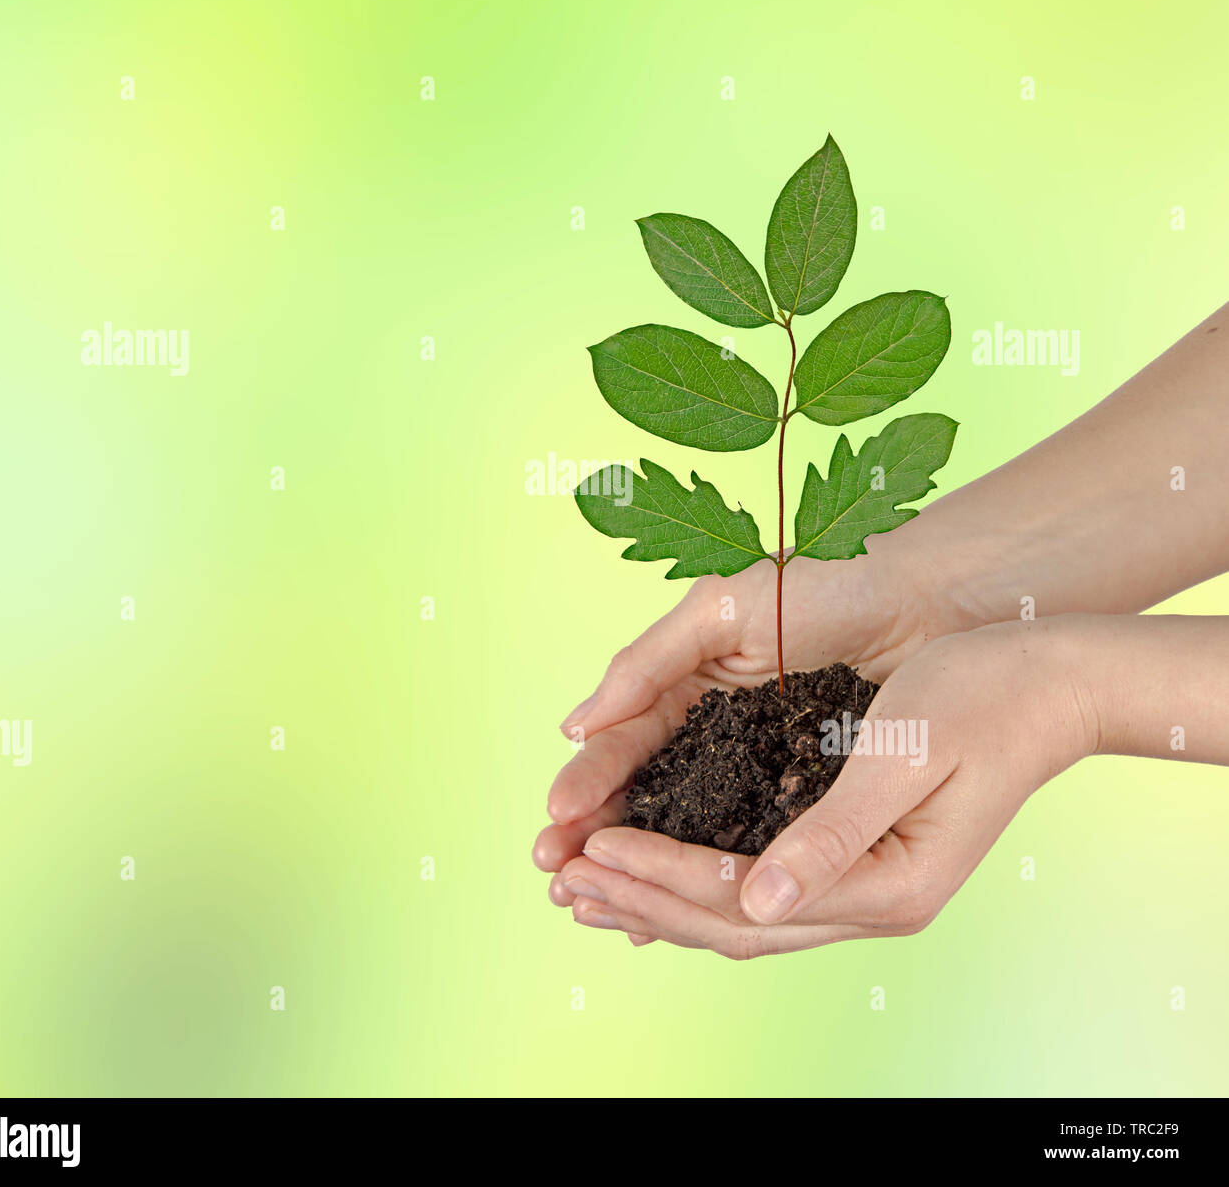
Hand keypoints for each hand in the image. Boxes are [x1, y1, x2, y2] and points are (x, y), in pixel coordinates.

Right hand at [533, 530, 984, 900]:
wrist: (923, 598)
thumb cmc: (821, 585)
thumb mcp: (721, 612)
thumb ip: (647, 662)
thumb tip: (575, 726)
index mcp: (682, 688)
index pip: (622, 747)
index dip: (586, 785)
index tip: (553, 826)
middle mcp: (711, 736)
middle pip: (642, 800)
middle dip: (596, 839)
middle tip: (555, 880)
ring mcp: (757, 772)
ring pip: (690, 833)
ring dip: (643, 870)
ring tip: (600, 909)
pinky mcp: (805, 800)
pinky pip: (753, 847)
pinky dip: (715, 878)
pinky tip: (678, 914)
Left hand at [550, 616, 1096, 956]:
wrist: (1044, 685)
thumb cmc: (980, 700)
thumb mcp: (902, 757)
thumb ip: (831, 835)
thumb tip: (756, 904)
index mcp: (885, 883)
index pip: (742, 896)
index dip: (660, 874)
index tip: (591, 849)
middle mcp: (871, 901)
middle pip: (731, 922)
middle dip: (642, 899)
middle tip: (562, 878)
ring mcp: (864, 887)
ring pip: (740, 917)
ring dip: (660, 902)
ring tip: (587, 890)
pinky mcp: (853, 858)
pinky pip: (759, 891)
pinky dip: (698, 884)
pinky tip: (657, 877)